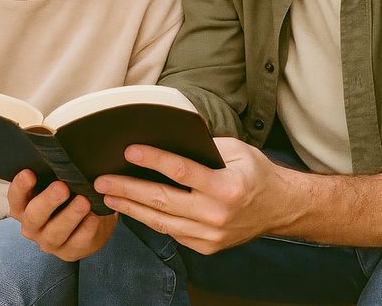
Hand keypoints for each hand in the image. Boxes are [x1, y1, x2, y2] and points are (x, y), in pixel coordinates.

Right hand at [8, 169, 117, 260]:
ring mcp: (49, 242)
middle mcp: (32, 226)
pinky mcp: (69, 252)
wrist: (89, 217)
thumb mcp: (56, 177)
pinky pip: (78, 242)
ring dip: (70, 216)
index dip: (20, 186)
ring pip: (55, 232)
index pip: (15, 197)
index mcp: (23, 206)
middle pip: (35, 216)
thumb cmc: (67, 191)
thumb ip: (49, 162)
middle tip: (62, 187)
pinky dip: (87, 229)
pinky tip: (95, 216)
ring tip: (84, 201)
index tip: (29, 172)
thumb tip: (44, 138)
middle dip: (48, 201)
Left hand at [94, 137, 290, 254]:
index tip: (129, 151)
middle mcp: (216, 214)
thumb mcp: (237, 150)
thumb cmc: (256, 174)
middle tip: (102, 181)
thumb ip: (205, 145)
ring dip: (131, 208)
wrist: (280, 209)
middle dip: (128, 189)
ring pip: (161, 221)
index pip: (181, 172)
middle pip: (162, 200)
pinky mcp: (205, 246)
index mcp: (226, 187)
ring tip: (108, 196)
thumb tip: (172, 135)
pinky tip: (132, 209)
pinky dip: (150, 220)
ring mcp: (210, 235)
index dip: (153, 160)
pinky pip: (171, 232)